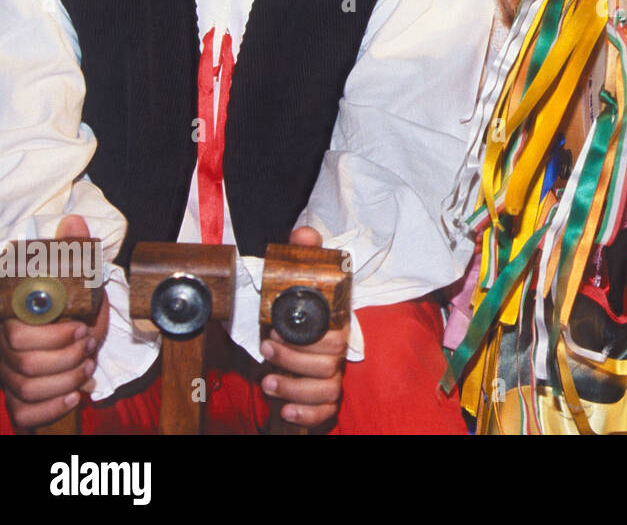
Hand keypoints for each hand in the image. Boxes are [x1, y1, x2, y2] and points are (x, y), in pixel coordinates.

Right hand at [0, 216, 107, 428]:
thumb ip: (71, 250)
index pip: (17, 338)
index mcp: (11, 318)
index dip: (54, 338)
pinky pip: (24, 415)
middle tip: (89, 347)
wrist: (68, 328)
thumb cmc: (68, 301)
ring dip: (65, 381)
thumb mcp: (74, 275)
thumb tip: (74, 222)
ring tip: (88, 368)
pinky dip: (51, 409)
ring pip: (25, 391)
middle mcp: (3, 350)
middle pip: (23, 366)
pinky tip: (75, 394)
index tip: (83, 330)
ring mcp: (7, 376)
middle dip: (66, 359)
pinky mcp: (19, 399)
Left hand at [260, 226, 346, 426]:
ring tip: (267, 380)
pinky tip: (285, 410)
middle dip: (296, 358)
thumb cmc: (292, 310)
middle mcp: (336, 352)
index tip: (275, 329)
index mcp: (335, 325)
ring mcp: (330, 376)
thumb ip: (302, 254)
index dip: (310, 338)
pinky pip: (327, 412)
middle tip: (266, 347)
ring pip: (329, 389)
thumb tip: (304, 233)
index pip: (337, 335)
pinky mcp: (321, 400)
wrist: (281, 336)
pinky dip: (308, 415)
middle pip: (332, 361)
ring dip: (296, 387)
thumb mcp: (292, 278)